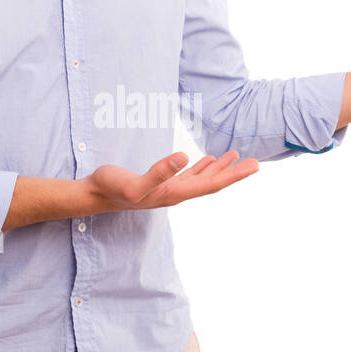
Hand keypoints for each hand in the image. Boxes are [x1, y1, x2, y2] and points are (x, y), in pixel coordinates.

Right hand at [85, 149, 259, 213]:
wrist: (94, 195)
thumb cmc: (111, 188)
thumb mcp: (134, 182)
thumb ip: (159, 172)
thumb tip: (184, 157)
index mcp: (174, 193)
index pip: (211, 184)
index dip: (233, 175)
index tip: (253, 166)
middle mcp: (176, 193)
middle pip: (211, 183)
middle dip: (234, 173)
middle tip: (256, 162)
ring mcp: (169, 189)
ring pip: (201, 179)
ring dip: (220, 169)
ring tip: (236, 157)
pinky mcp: (161, 183)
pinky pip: (188, 175)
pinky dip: (201, 167)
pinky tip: (206, 160)